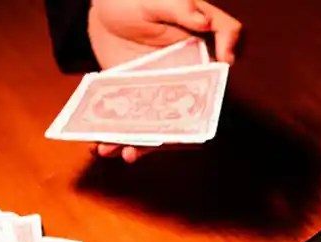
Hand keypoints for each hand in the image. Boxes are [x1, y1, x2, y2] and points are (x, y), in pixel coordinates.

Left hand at [86, 0, 241, 161]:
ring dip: (140, 144)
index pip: (219, 76)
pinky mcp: (139, 103)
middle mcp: (186, 80)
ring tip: (116, 150)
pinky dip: (119, 139)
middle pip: (188, 117)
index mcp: (200, 55)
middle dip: (171, 137)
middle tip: (151, 144)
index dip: (218, 91)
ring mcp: (162, 95)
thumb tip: (204, 22)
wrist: (104, 13)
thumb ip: (183, 8)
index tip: (202, 109)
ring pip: (159, 129)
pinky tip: (101, 145)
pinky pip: (135, 127)